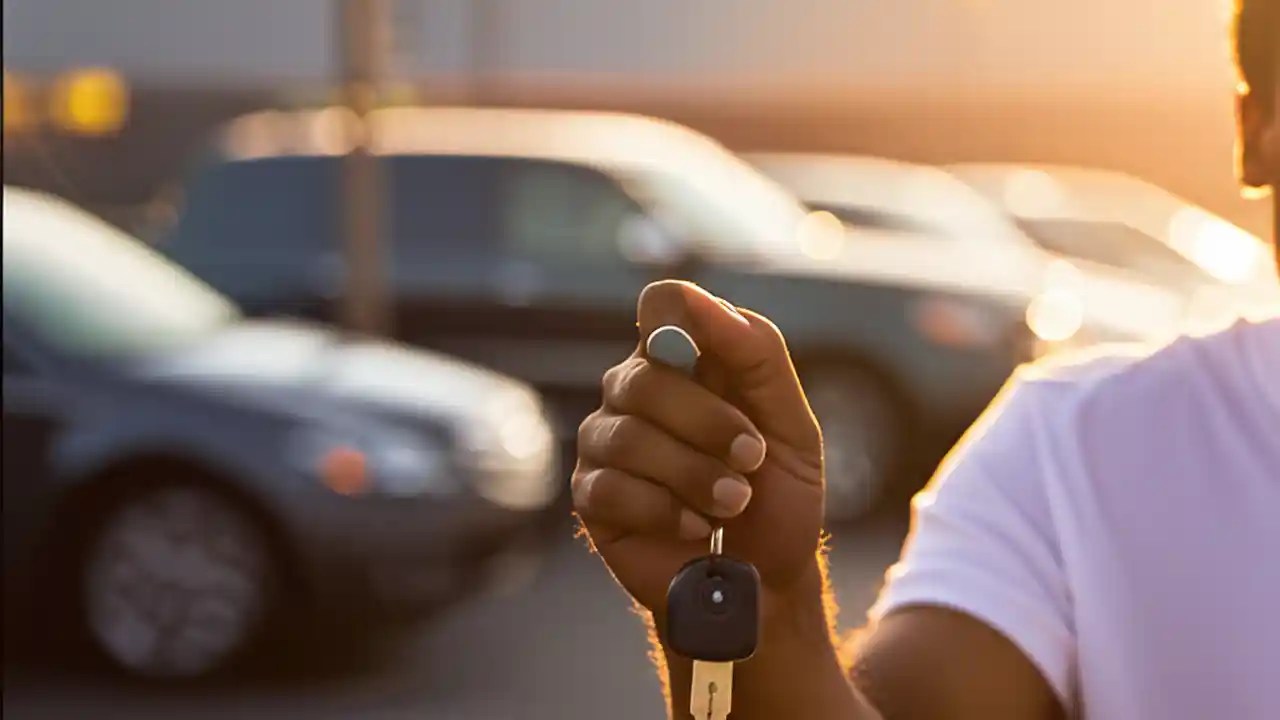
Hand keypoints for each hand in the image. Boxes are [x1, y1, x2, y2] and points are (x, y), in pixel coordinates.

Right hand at [573, 280, 825, 617]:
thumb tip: (704, 303)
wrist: (766, 578)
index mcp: (688, 360)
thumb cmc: (778, 495)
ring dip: (695, 476)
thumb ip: (758, 356)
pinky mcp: (592, 494)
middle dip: (710, 425)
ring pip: (630, 437)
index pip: (661, 305)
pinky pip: (614, 488)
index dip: (680, 320)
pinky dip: (666, 512)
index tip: (716, 362)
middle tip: (751, 461)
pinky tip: (693, 526)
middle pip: (646, 378)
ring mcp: (607, 440)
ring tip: (731, 503)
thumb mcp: (792, 425)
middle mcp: (636, 390)